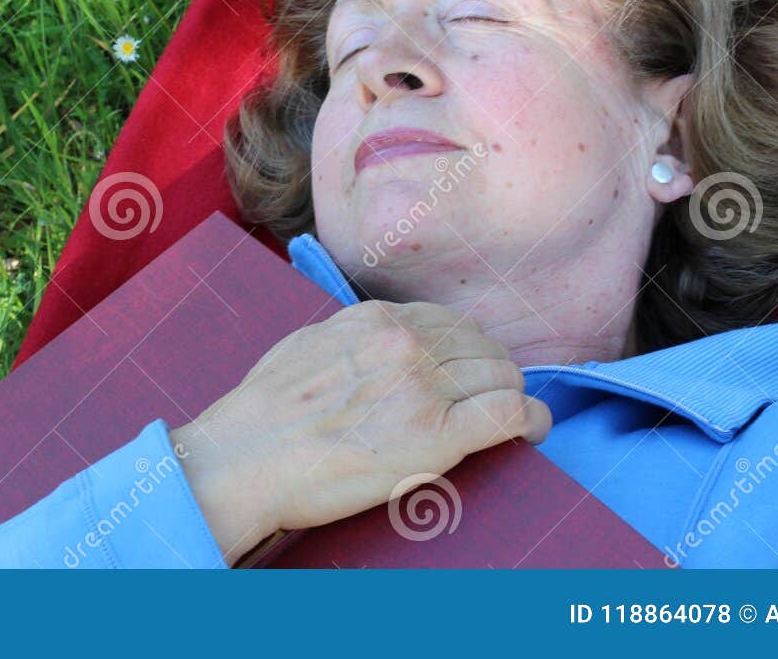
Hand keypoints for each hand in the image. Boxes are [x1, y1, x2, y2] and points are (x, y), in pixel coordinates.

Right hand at [170, 298, 551, 565]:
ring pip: (502, 377)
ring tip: (514, 420)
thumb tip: (378, 343)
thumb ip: (354, 338)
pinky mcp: (436, 436)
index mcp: (375, 319)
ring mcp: (423, 387)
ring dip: (510, 397)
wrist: (245, 458)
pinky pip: (509, 415)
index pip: (449, 322)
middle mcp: (406, 343)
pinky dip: (530, 422)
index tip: (471, 370)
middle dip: (493, 372)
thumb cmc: (262, 414)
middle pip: (482, 347)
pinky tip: (531, 432)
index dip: (468, 349)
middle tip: (494, 399)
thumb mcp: (309, 345)